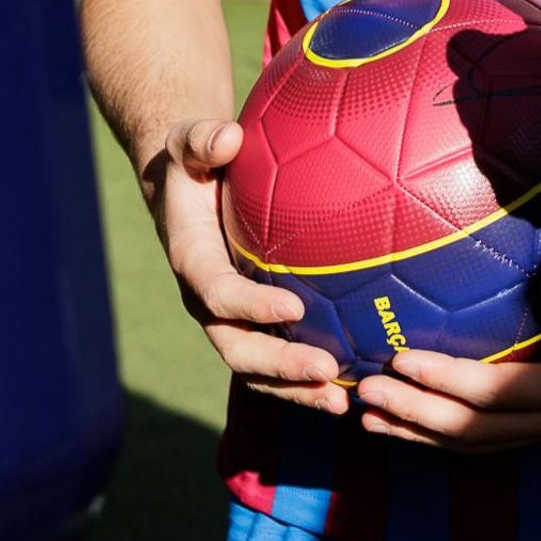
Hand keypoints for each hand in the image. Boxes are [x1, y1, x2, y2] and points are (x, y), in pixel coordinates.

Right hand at [138, 117, 349, 414]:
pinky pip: (278, 361)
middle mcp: (208, 302)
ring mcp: (232, 318)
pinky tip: (352, 385)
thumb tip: (226, 138)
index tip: (295, 308)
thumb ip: (202, 140)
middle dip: (280, 367)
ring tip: (342, 401)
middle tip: (327, 370)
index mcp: (193, 261)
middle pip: (238, 348)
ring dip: (297, 390)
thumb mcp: (190, 141)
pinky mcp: (255, 323)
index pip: (218, 293)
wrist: (188, 188)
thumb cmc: (195, 161)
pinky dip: (308, 379)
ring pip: (258, 370)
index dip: (252, 306)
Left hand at [351, 258, 540, 452]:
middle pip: (476, 429)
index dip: (447, 382)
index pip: (499, 393)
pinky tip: (410, 421)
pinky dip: (444, 433)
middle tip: (364, 393)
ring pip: (477, 442)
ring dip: (421, 434)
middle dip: (417, 415)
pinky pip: (488, 435)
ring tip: (368, 419)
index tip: (401, 360)